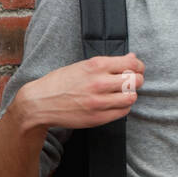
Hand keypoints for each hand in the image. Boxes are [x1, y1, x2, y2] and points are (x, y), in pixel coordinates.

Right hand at [17, 53, 144, 130]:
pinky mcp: (97, 118)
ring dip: (130, 95)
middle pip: (136, 81)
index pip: (132, 64)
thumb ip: (110, 63)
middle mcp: (99, 83)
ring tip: (121, 93)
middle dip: (136, 80)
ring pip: (132, 97)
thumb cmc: (60, 82)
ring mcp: (98, 102)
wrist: (39, 103)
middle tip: (130, 82)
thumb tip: (132, 58)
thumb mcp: (83, 66)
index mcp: (96, 66)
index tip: (137, 69)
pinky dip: (122, 107)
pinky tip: (114, 103)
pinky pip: (123, 112)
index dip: (138, 66)